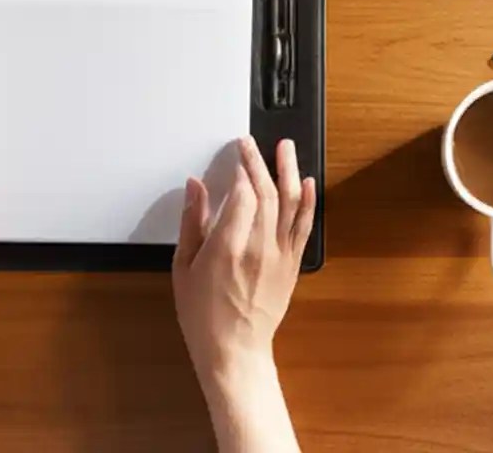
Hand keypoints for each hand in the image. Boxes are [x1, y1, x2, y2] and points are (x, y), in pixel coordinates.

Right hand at [172, 137, 316, 380]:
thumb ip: (192, 222)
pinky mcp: (293, 265)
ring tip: (286, 148)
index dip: (242, 168)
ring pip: (291, 203)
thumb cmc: (203, 313)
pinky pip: (304, 226)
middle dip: (259, 162)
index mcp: (227, 248)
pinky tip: (308, 182)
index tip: (237, 151)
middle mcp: (259, 248)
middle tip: (251, 144)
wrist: (234, 349)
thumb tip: (195, 187)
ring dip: (289, 171)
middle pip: (266, 193)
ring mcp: (280, 256)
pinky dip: (309, 201)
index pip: (243, 194)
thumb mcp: (184, 266)